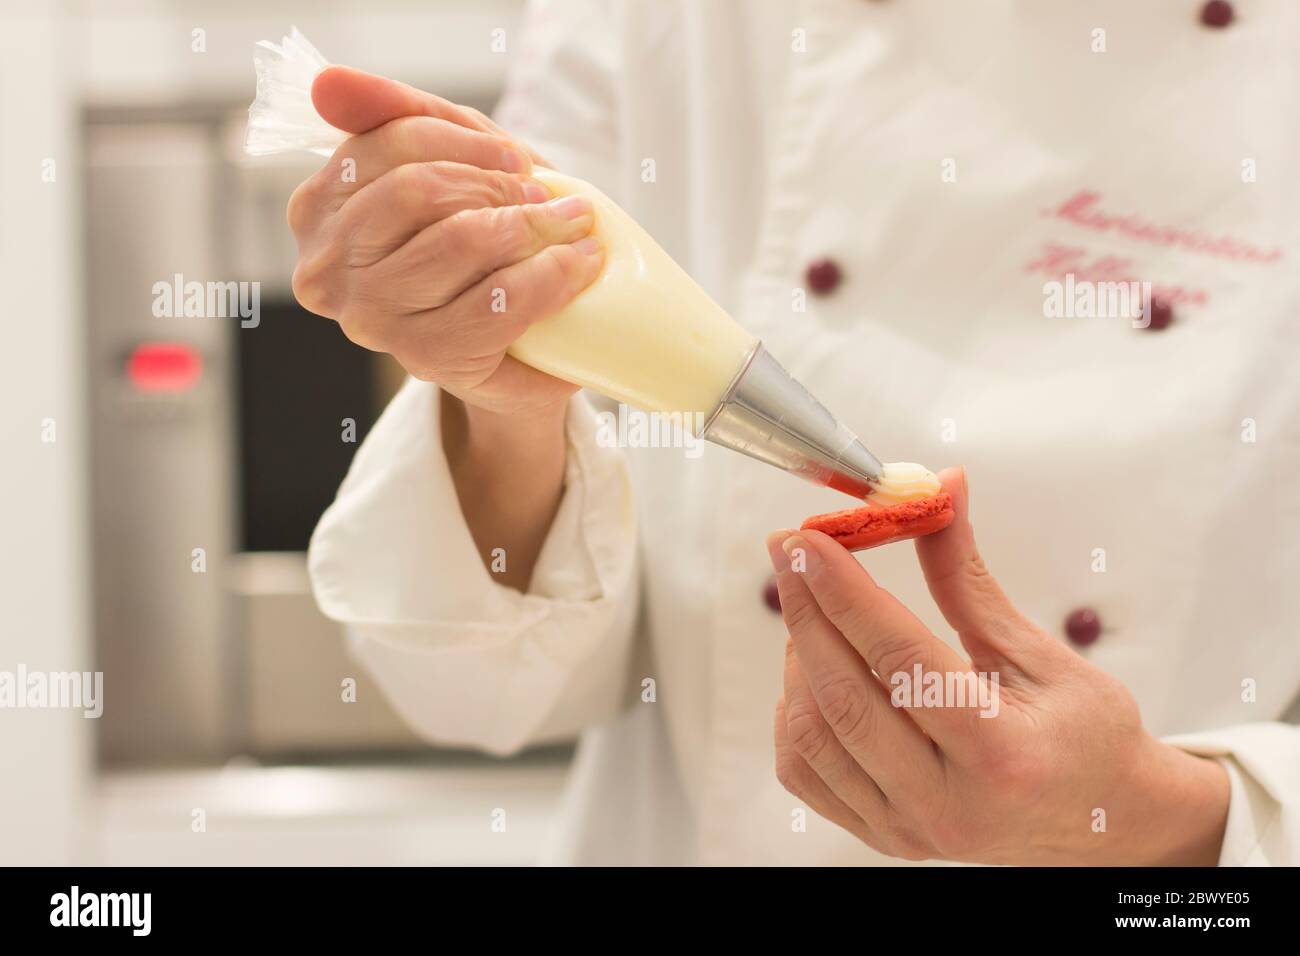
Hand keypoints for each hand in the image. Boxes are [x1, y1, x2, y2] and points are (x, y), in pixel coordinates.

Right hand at [287, 66, 603, 419]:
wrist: (511, 345)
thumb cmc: (470, 238)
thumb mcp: (441, 161)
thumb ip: (395, 112)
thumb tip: (329, 81)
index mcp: (317, 210)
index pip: (382, 145)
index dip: (460, 141)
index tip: (513, 156)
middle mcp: (329, 270)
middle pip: (415, 191)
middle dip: (494, 182)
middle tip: (545, 190)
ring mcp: (373, 320)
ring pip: (459, 241)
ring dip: (533, 224)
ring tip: (573, 221)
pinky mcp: (427, 359)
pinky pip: (498, 300)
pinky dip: (553, 273)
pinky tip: (581, 262)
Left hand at [767, 467, 1229, 864]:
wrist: (1102, 823)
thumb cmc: (1086, 734)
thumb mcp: (1042, 652)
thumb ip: (968, 578)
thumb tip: (937, 488)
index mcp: (1002, 752)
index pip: (900, 659)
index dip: (845, 592)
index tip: (808, 540)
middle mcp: (949, 804)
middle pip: (844, 698)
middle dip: (805, 612)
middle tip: (789, 553)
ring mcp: (909, 830)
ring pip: (812, 736)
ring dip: (799, 660)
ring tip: (816, 613)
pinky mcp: (882, 838)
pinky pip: (805, 773)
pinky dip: (794, 714)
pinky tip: (813, 674)